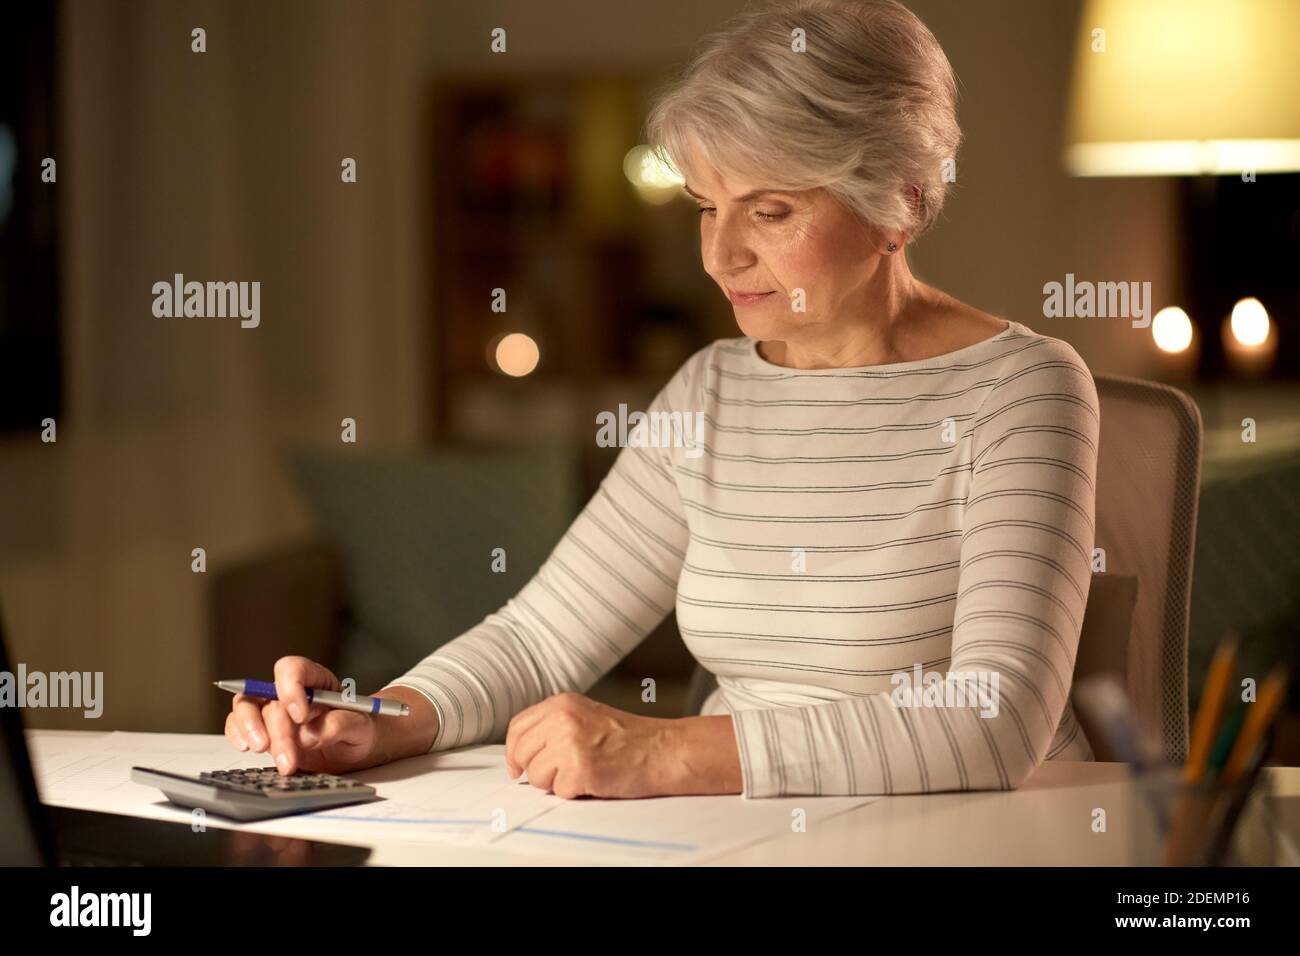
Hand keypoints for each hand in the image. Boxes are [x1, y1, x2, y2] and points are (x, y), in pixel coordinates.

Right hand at [224, 656, 382, 775]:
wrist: (357, 750)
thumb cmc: (361, 731)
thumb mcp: (362, 727)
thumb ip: (340, 725)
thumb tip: (309, 734)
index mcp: (316, 681)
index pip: (293, 669)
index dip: (290, 687)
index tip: (300, 715)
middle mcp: (290, 693)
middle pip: (268, 695)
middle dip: (275, 727)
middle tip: (286, 754)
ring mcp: (274, 712)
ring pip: (247, 707)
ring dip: (252, 732)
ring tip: (277, 759)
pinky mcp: (264, 732)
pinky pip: (238, 726)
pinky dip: (237, 735)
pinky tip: (246, 748)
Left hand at [504, 692, 682, 798]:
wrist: (663, 749)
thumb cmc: (630, 737)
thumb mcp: (586, 715)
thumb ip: (553, 725)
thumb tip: (521, 751)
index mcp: (562, 703)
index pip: (517, 727)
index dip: (514, 751)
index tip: (517, 766)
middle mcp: (562, 719)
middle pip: (521, 753)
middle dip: (537, 769)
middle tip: (562, 771)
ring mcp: (570, 743)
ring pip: (536, 777)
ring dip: (557, 782)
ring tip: (584, 771)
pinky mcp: (580, 769)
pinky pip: (559, 792)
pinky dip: (575, 792)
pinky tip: (595, 779)